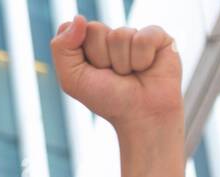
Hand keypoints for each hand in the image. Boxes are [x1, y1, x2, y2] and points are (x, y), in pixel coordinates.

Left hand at [50, 15, 181, 132]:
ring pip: (120, 34)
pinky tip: (146, 68)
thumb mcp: (72, 79)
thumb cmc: (107, 99)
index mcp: (89, 44)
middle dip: (101, 58)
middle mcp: (111, 36)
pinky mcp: (158, 36)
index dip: (84, 55)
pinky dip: (142, 59)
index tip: (94, 73)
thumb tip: (77, 18)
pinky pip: (143, 37)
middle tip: (113, 75)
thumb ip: (62, 48)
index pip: (77, 30)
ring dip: (123, 63)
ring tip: (130, 74)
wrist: (140, 115)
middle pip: (96, 30)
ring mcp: (134, 35)